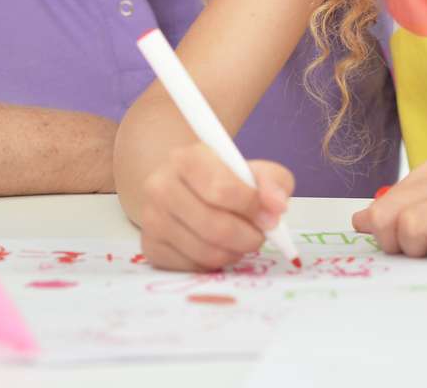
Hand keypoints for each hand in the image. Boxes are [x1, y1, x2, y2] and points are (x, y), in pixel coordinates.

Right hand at [137, 143, 293, 271]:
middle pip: (216, 227)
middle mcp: (160, 185)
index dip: (253, 208)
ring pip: (206, 252)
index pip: (222, 190)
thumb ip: (273, 182)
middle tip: (258, 235)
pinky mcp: (150, 247)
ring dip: (235, 252)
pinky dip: (215, 263)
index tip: (270, 216)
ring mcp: (151, 218)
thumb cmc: (222, 180)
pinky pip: (194, 268)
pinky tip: (217, 247)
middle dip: (249, 237)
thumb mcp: (252, 171)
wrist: (183, 189)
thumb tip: (276, 206)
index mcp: (186, 158)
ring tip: (240, 240)